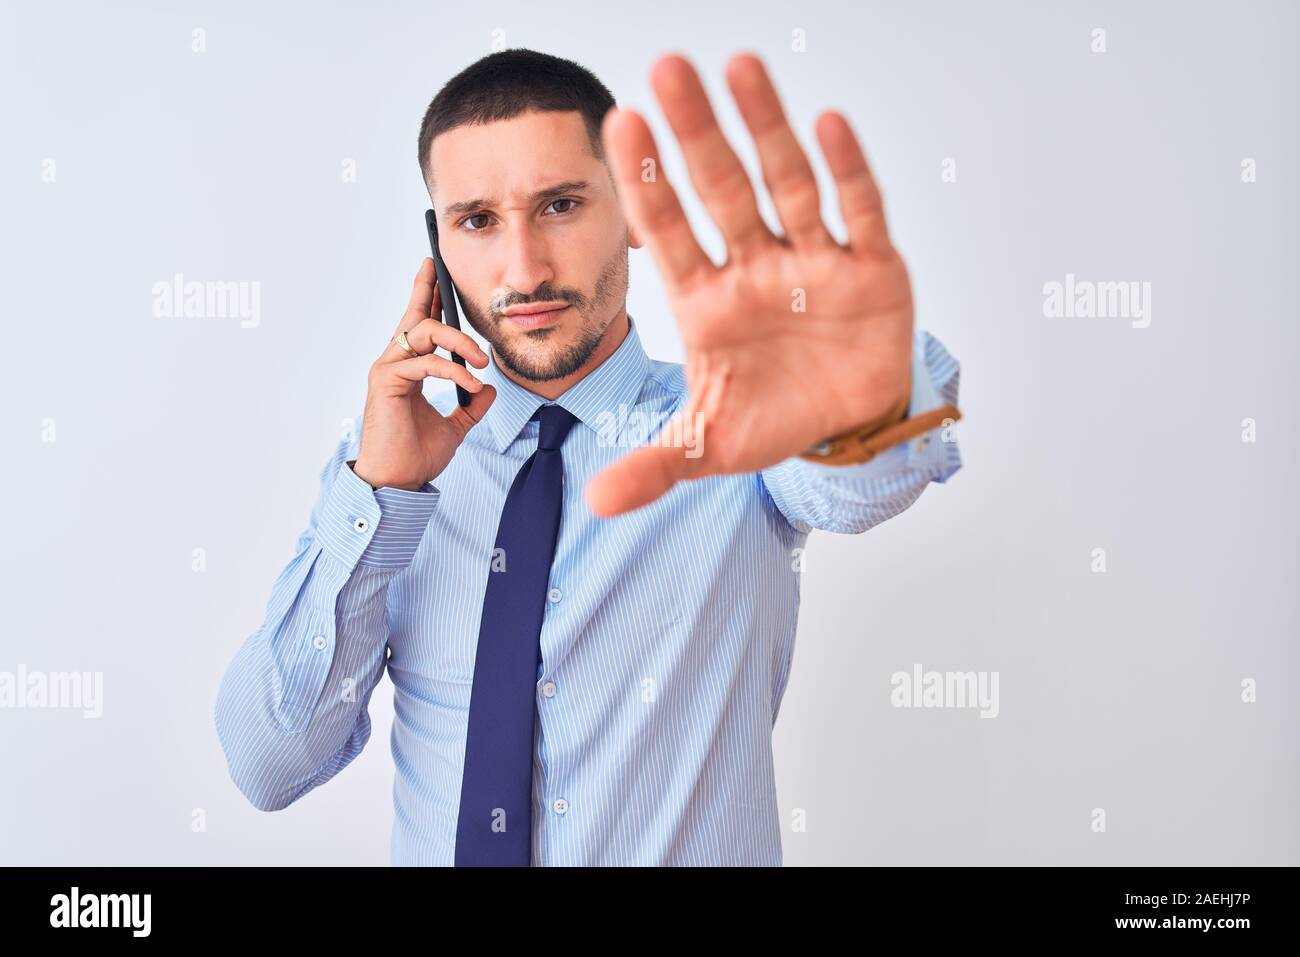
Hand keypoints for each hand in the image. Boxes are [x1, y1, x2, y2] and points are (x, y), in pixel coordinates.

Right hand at [352, 259, 495, 490]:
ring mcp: (388, 369)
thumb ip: (469, 406)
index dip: (426, 294)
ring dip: (459, 341)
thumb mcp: (455, 427)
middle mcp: (394, 363)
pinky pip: (426, 363)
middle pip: (415, 316)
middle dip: (432, 291)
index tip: (434, 269)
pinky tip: (472, 383)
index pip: (417, 324)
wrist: (398, 480)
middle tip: (451, 280)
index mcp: (407, 368)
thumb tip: (489, 390)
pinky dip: (454, 370)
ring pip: (424, 331)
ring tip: (482, 362)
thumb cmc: (416, 454)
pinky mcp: (386, 381)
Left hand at [585, 53, 913, 517]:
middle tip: (667, 70)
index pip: (668, 232)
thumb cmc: (772, 421)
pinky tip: (824, 123)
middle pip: (721, 190)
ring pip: (785, 184)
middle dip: (696, 134)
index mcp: (708, 301)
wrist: (848, 430)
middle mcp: (756, 268)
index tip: (618, 124)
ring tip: (740, 66)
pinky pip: (858, 212)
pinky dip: (845, 172)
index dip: (646, 183)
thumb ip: (655, 464)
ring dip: (765, 128)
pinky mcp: (871, 269)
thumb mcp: (710, 446)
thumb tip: (595, 506)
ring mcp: (812, 262)